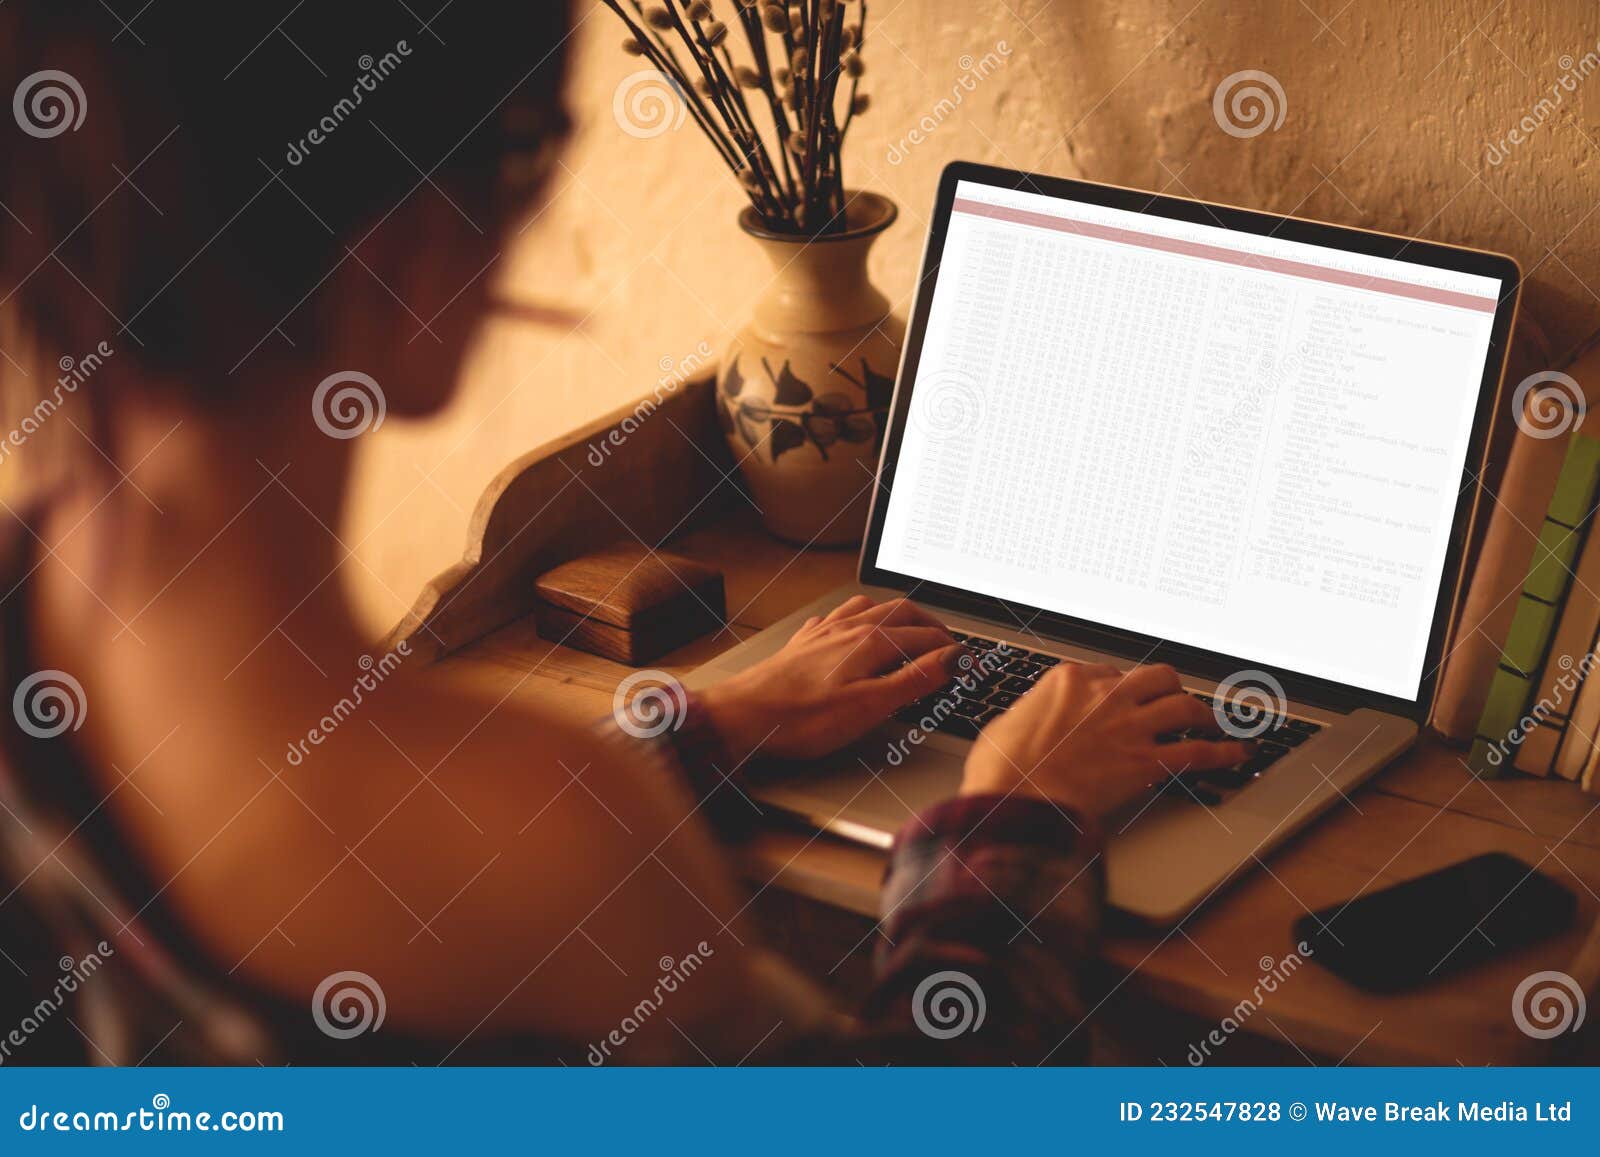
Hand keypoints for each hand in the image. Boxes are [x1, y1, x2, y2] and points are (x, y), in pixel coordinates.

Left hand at [697, 596, 966, 763]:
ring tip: (905, 627)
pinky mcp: (801, 645)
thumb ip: (915, 679)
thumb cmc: (801, 718)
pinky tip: (849, 630)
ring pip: (866, 609)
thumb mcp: (870, 705)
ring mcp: (821, 634)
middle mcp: (846, 629)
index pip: (923, 633)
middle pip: (898, 611)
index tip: (967, 659)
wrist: (742, 716)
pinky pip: (834, 618)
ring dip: (892, 614)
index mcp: (869, 641)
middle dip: (927, 622)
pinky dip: (855, 619)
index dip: (951, 645)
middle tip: (945, 641)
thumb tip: (953, 658)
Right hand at [961, 662, 1251, 821]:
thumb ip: (1032, 715)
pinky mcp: (1147, 763)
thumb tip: (1034, 724)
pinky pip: (1198, 751)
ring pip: (1185, 705)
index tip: (1121, 701)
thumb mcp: (1005, 724)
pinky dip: (1224, 752)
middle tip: (1173, 699)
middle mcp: (1106, 695)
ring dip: (1203, 713)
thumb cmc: (1000, 769)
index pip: (1107, 672)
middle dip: (1168, 687)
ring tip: (1213, 722)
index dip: (1117, 688)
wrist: (1013, 800)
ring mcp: (1130, 727)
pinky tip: (1238, 754)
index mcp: (1070, 680)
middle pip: (1156, 677)